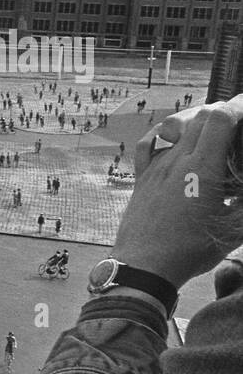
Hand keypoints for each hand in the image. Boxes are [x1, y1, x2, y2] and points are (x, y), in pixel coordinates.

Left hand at [115, 98, 242, 287]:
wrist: (143, 267)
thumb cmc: (189, 250)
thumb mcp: (233, 227)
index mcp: (201, 168)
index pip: (219, 118)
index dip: (237, 106)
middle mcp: (176, 161)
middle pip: (199, 117)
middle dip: (222, 111)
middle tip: (238, 119)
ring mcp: (155, 168)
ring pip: (175, 129)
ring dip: (196, 122)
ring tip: (213, 130)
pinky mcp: (141, 179)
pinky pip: (148, 146)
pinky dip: (163, 136)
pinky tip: (171, 140)